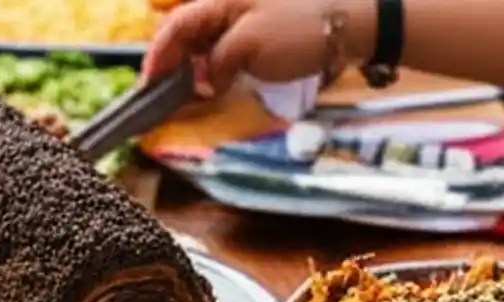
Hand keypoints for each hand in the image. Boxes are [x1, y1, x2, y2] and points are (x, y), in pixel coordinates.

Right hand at [144, 0, 367, 96]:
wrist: (355, 20)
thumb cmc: (299, 29)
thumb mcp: (249, 48)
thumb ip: (217, 65)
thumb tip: (204, 83)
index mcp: (220, 0)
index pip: (176, 25)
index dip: (158, 55)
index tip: (148, 84)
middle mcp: (229, 3)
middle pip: (188, 30)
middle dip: (173, 60)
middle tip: (165, 91)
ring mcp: (248, 14)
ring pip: (208, 39)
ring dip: (196, 65)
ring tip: (190, 91)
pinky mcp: (264, 28)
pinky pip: (228, 45)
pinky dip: (217, 64)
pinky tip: (218, 81)